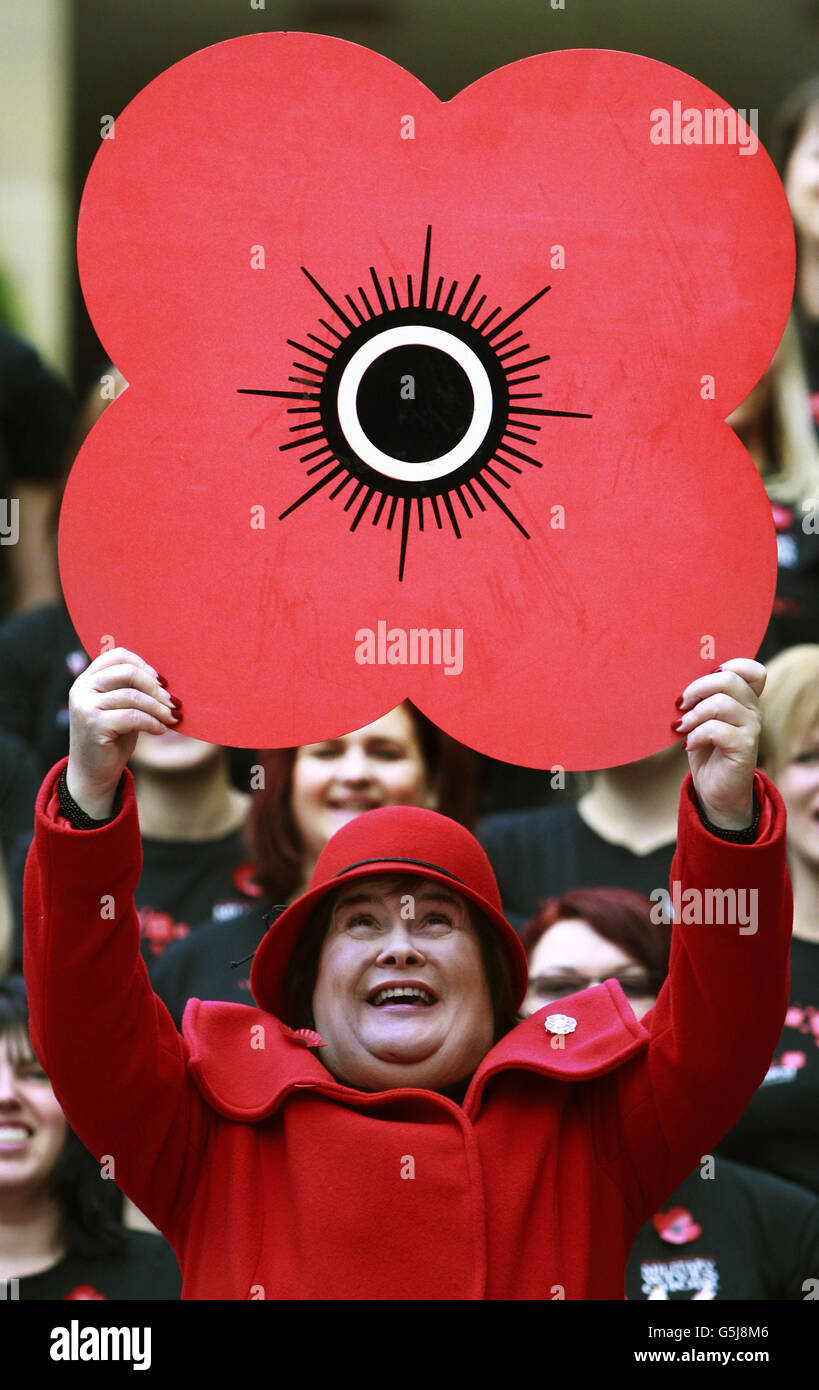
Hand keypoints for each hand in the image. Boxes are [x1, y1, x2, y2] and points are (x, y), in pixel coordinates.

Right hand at [66, 648, 177, 818]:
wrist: (93, 773)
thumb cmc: (113, 737)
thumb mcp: (121, 707)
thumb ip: (132, 689)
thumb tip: (166, 679)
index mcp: (88, 679)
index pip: (118, 655)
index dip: (144, 665)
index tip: (161, 681)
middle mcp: (82, 688)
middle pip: (128, 672)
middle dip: (155, 687)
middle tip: (172, 702)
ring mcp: (85, 706)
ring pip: (134, 696)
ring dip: (159, 708)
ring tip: (171, 718)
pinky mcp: (94, 725)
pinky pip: (133, 717)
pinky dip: (152, 722)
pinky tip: (160, 729)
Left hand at [674, 658, 765, 829]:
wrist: (715, 790)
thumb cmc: (706, 750)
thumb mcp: (701, 719)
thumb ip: (700, 699)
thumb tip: (675, 677)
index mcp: (745, 699)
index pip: (752, 670)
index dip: (730, 666)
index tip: (705, 679)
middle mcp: (753, 710)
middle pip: (729, 680)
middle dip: (697, 688)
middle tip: (680, 704)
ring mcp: (752, 728)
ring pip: (721, 703)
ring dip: (694, 715)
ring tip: (681, 727)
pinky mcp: (744, 748)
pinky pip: (717, 730)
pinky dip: (696, 735)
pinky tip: (688, 744)